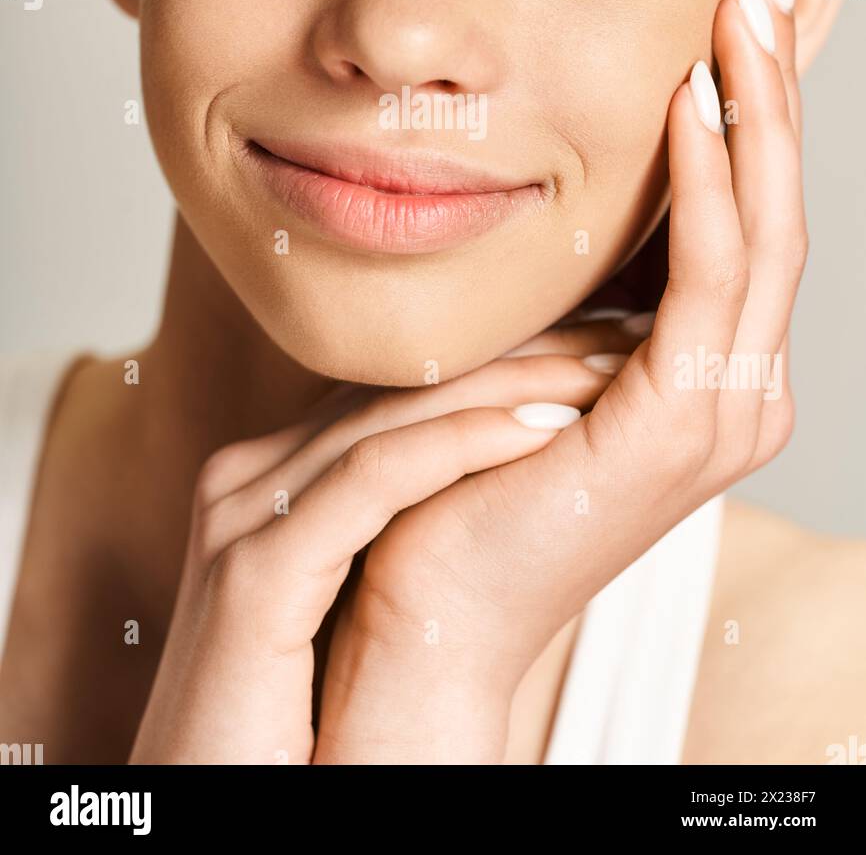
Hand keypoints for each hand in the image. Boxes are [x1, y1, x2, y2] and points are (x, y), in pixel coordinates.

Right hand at [125, 333, 626, 762]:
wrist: (215, 812)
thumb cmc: (285, 725)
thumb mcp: (330, 602)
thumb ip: (370, 533)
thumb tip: (469, 496)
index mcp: (261, 479)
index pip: (388, 393)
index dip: (490, 365)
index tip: (583, 347)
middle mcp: (245, 479)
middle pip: (393, 390)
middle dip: (512, 358)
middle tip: (613, 336)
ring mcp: (241, 515)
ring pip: (391, 417)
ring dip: (509, 386)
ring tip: (603, 371)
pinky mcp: (255, 572)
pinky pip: (377, 479)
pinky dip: (467, 447)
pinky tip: (546, 431)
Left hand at [313, 0, 805, 763]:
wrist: (429, 594)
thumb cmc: (469, 461)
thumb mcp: (542, 332)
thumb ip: (586, 268)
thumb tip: (584, 165)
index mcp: (710, 361)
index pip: (753, 200)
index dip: (759, 92)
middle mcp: (738, 382)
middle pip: (781, 197)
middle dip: (778, 75)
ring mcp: (726, 409)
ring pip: (768, 226)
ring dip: (756, 105)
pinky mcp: (686, 426)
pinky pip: (711, 281)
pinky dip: (708, 185)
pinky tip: (691, 102)